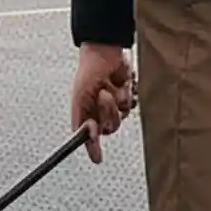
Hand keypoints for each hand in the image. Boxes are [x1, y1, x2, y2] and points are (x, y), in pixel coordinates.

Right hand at [70, 42, 135, 163]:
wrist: (105, 53)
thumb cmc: (88, 73)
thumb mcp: (80, 99)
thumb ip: (81, 121)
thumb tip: (87, 139)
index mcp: (85, 114)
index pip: (89, 138)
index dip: (94, 147)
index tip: (97, 157)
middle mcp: (100, 112)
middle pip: (109, 127)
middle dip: (108, 112)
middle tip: (103, 95)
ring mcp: (114, 106)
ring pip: (121, 117)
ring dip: (116, 102)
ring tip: (110, 87)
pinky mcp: (126, 97)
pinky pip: (131, 105)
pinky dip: (126, 95)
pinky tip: (120, 84)